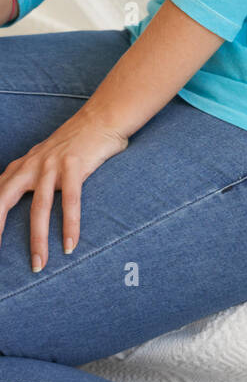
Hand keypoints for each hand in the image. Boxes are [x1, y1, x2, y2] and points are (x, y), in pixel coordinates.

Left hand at [0, 108, 128, 271]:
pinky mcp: (74, 166)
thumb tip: (21, 199)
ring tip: (39, 264)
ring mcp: (52, 165)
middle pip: (5, 200)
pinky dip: (70, 225)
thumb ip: (31, 176)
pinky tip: (70, 244)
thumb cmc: (75, 142)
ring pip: (39, 207)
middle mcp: (32, 165)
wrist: (102, 117)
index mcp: (22, 165)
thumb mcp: (44, 157)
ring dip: (38, 240)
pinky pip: (70, 201)